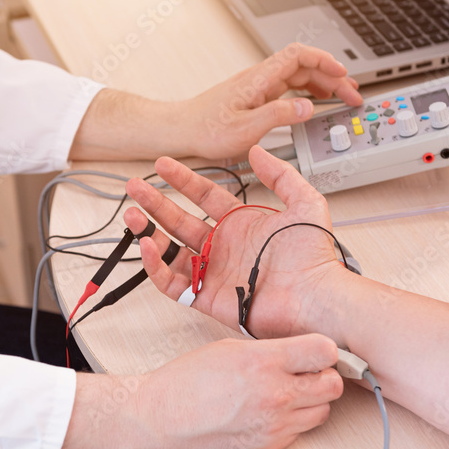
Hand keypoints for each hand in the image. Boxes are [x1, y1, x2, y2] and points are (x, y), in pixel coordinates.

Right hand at [124, 145, 352, 338]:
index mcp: (241, 225)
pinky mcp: (207, 298)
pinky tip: (147, 246)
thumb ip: (281, 175)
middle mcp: (223, 247)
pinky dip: (155, 267)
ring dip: (149, 232)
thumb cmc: (315, 257)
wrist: (317, 297)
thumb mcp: (305, 203)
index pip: (204, 197)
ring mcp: (213, 273)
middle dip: (155, 203)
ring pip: (170, 251)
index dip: (183, 180)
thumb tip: (256, 150)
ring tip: (131, 214)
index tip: (163, 164)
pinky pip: (172, 283)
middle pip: (179, 221)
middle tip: (134, 186)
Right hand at [137, 334, 342, 448]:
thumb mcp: (229, 349)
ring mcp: (274, 426)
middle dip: (324, 376)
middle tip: (309, 372)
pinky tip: (271, 412)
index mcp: (264, 362)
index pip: (325, 351)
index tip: (318, 351)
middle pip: (333, 385)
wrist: (159, 421)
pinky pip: (299, 432)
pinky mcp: (269, 448)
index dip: (325, 350)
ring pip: (322, 412)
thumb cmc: (185, 383)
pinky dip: (293, 421)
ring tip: (288, 393)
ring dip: (311, 401)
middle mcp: (275, 395)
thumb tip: (296, 353)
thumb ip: (269, 351)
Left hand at [179, 43, 362, 158]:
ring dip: (322, 83)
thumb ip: (279, 115)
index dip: (324, 60)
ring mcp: (259, 85)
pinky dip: (308, 91)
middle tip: (351, 93)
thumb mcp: (245, 128)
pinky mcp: (256, 95)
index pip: (298, 55)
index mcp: (259, 79)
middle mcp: (260, 77)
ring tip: (341, 96)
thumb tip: (307, 106)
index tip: (343, 73)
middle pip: (304, 65)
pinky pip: (289, 87)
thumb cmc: (206, 129)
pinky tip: (315, 101)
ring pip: (298, 75)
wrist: (182, 129)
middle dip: (332, 75)